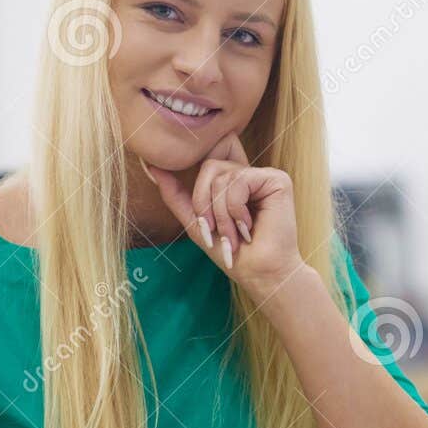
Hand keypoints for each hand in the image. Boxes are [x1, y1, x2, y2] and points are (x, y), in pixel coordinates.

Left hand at [143, 132, 307, 298]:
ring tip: (232, 236)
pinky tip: (248, 227)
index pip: (211, 153)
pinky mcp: (277, 180)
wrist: (258, 274)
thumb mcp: (194, 222)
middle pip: (210, 164)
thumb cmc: (230, 253)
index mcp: (232, 181)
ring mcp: (263, 176)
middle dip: (204, 202)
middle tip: (214, 230)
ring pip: (222, 176)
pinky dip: (235, 209)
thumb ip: (175, 193)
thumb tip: (151, 165)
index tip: (201, 210)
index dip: (201, 173)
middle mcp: (248, 174)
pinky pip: (239, 181)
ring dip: (220, 214)